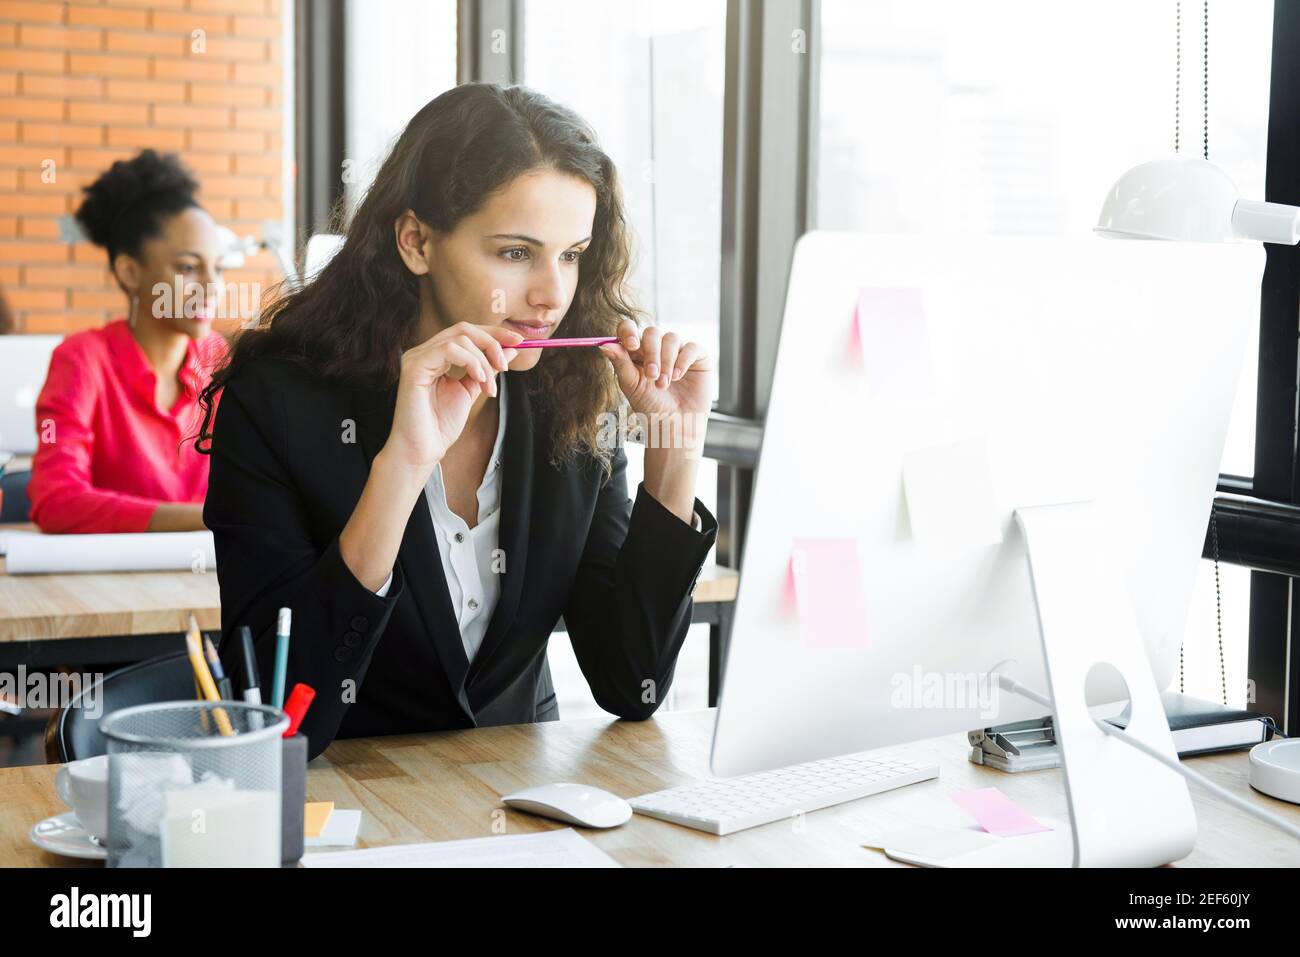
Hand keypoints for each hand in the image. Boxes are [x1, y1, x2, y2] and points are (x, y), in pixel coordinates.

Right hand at [383, 321, 522, 475]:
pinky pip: (449, 350)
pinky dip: (471, 362)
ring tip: (489, 386)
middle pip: (463, 329)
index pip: (466, 333)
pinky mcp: (414, 367)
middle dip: (492, 342)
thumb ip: (487, 369)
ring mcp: (417, 357)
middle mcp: (424, 352)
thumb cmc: (441, 425)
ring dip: (483, 361)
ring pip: (460, 338)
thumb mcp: (472, 390)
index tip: (519, 342)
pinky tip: (478, 380)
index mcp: (435, 356)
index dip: (494, 334)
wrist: (424, 449)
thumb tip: (510, 350)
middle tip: (506, 365)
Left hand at [597, 318, 713, 420]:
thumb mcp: (632, 386)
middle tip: (651, 376)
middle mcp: (657, 347)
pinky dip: (683, 361)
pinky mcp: (697, 357)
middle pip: (652, 332)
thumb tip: (604, 345)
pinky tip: (678, 377)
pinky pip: (691, 347)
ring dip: (666, 362)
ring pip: (671, 338)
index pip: (629, 328)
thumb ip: (620, 363)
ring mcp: (678, 351)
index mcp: (636, 351)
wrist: (674, 426)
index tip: (631, 345)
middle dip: (651, 353)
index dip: (629, 332)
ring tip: (663, 384)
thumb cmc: (650, 407)